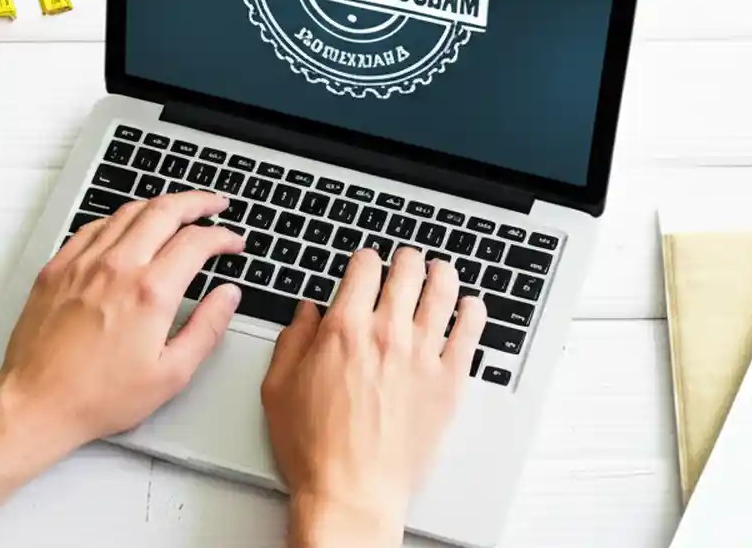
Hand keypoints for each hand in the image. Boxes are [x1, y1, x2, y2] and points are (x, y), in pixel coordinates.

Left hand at [0, 191, 244, 451]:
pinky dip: (120, 218)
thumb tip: (228, 296)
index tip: (233, 242)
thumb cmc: (99, 396)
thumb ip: (208, 328)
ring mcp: (83, 263)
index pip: (196, 242)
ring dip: (161, 204)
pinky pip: (94, 226)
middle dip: (197, 202)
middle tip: (215, 204)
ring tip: (179, 208)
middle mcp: (117, 267)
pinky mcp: (57, 268)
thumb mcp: (172, 373)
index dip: (223, 236)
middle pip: (164, 211)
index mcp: (150, 292)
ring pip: (129, 211)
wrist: (36, 404)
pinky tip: (129, 225)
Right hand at [261, 247, 487, 547]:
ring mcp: (422, 355)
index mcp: (344, 329)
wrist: (352, 491)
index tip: (366, 265)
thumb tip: (306, 311)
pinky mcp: (449, 381)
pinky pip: (470, 331)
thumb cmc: (315, 448)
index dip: (365, 260)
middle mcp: (387, 334)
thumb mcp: (278, 388)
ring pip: (443, 290)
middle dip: (405, 260)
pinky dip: (472, 311)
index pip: (364, 266)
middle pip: (407, 270)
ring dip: (441, 273)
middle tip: (405, 263)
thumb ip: (292, 340)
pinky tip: (469, 307)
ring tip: (440, 272)